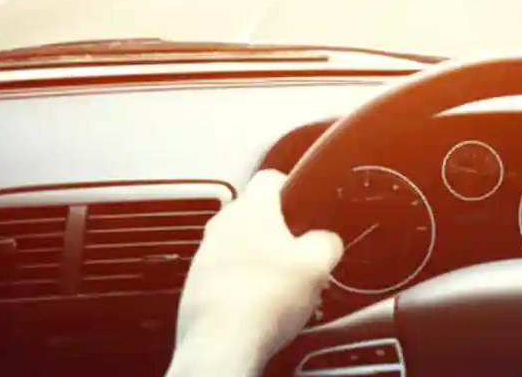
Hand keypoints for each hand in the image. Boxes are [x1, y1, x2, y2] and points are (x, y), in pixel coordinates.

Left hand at [167, 170, 342, 375]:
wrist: (221, 342)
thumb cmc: (268, 295)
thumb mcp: (317, 264)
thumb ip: (326, 242)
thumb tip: (325, 241)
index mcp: (251, 207)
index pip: (271, 178)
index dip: (293, 188)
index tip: (307, 206)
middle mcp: (222, 223)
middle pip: (256, 215)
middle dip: (280, 232)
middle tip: (302, 255)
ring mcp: (204, 254)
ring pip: (239, 245)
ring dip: (260, 259)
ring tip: (283, 288)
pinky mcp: (194, 285)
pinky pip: (225, 274)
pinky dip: (242, 284)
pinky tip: (260, 306)